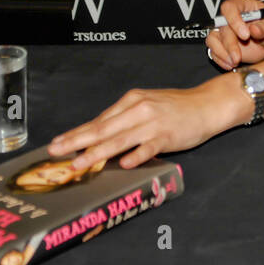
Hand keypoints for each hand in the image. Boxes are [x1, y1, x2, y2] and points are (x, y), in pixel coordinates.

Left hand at [48, 82, 232, 169]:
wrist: (207, 104)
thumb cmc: (175, 107)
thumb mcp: (146, 105)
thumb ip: (124, 119)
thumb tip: (98, 135)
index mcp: (131, 101)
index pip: (98, 120)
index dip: (76, 133)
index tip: (57, 143)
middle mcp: (139, 109)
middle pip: (102, 128)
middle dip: (76, 141)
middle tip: (56, 152)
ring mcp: (153, 123)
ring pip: (119, 140)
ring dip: (97, 152)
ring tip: (80, 163)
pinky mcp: (168, 136)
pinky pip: (148, 148)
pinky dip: (136, 156)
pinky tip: (123, 164)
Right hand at [206, 0, 263, 69]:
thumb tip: (254, 29)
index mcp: (243, 7)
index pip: (230, 8)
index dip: (234, 20)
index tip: (245, 35)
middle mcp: (231, 18)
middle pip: (221, 27)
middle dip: (229, 43)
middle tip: (238, 56)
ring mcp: (226, 32)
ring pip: (213, 39)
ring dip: (221, 52)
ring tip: (234, 62)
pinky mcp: (224, 45)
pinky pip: (214, 51)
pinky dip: (220, 59)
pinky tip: (231, 65)